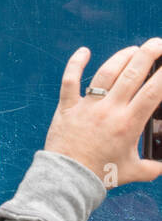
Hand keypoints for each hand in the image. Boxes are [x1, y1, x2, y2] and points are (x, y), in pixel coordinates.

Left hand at [45, 40, 161, 187]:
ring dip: (120, 57)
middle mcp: (109, 110)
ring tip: (134, 49)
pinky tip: (83, 51)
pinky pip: (69, 80)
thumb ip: (156, 167)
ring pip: (105, 73)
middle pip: (131, 74)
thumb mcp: (135, 171)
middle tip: (159, 43)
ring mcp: (86, 105)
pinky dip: (75, 64)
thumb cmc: (101, 174)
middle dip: (148, 55)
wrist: (68, 177)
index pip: (153, 92)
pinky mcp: (67, 106)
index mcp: (128, 123)